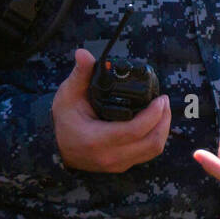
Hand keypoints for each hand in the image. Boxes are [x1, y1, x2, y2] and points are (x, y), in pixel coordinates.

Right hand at [53, 48, 170, 171]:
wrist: (56, 147)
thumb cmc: (64, 119)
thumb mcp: (68, 95)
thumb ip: (79, 75)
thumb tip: (83, 54)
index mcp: (97, 140)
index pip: (135, 130)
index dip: (153, 115)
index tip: (160, 98)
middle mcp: (110, 156)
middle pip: (151, 142)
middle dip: (163, 120)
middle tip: (164, 101)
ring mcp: (117, 164)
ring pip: (153, 149)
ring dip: (163, 129)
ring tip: (162, 109)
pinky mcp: (122, 165)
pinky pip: (148, 153)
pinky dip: (156, 136)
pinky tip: (155, 121)